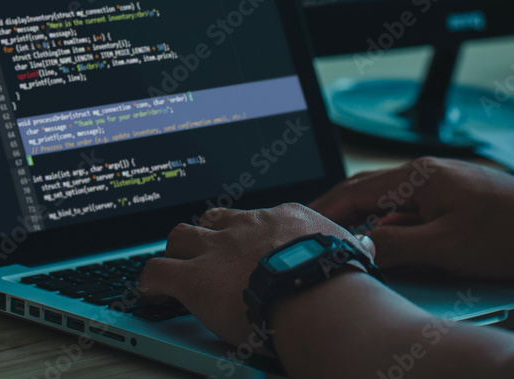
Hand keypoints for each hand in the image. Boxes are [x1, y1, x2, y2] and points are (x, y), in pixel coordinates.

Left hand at [138, 203, 374, 349]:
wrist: (317, 294)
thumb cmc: (338, 278)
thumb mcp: (350, 251)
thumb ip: (350, 244)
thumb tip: (363, 246)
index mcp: (281, 219)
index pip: (254, 219)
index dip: (246, 236)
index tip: (247, 251)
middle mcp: (245, 227)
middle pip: (212, 220)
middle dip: (206, 237)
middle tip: (206, 258)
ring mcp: (217, 250)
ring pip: (179, 236)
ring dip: (175, 253)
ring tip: (174, 271)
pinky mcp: (195, 279)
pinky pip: (155, 272)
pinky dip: (150, 282)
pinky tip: (151, 293)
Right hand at [310, 157, 513, 279]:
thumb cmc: (510, 232)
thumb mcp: (444, 247)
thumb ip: (397, 246)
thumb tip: (361, 248)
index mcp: (419, 175)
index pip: (356, 189)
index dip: (326, 209)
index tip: (305, 223)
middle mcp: (429, 171)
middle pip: (370, 189)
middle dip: (343, 211)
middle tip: (320, 231)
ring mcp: (445, 181)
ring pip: (393, 200)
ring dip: (372, 221)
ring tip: (354, 243)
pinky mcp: (459, 196)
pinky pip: (415, 207)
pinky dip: (397, 224)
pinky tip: (399, 243)